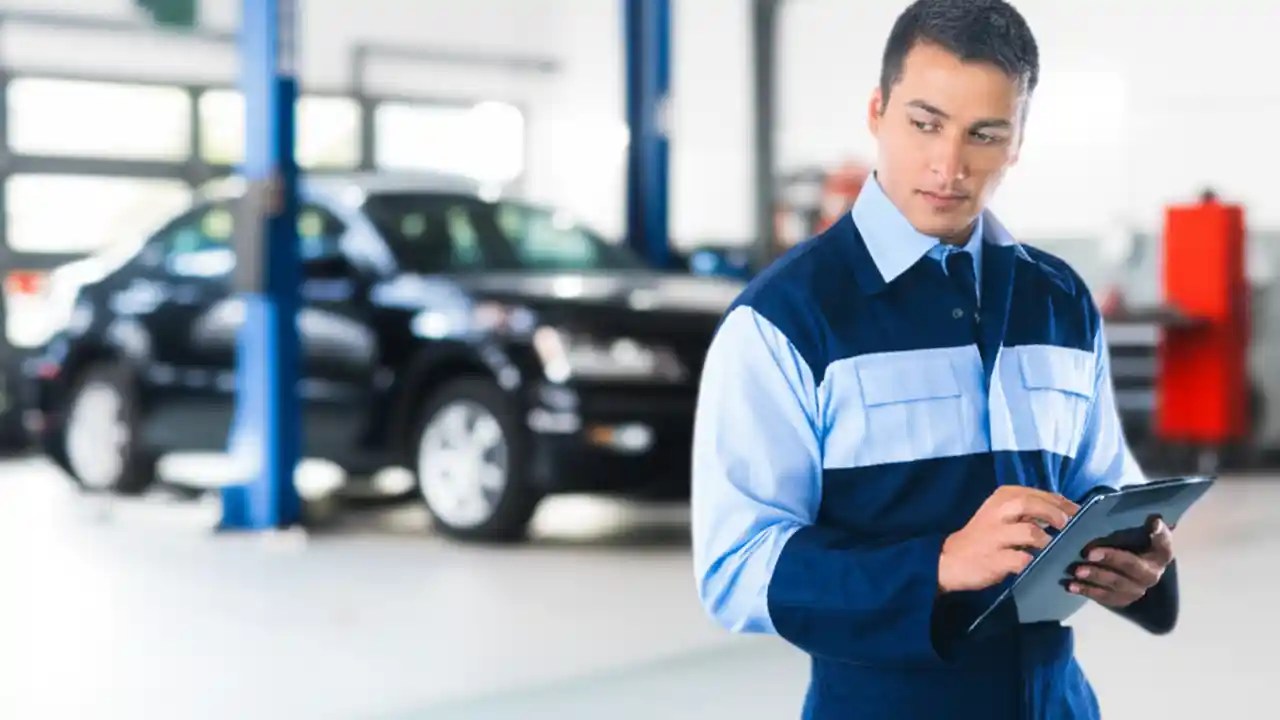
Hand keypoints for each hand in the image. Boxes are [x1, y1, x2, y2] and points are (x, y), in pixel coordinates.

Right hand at [938, 486, 1078, 593]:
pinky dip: (1035, 561)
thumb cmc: (982, 537)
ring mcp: (995, 536)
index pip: (1036, 493)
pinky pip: (1023, 559)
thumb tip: (1064, 509)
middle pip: (1031, 504)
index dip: (1061, 502)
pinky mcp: (995, 559)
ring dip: (1047, 540)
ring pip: (1030, 532)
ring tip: (1052, 548)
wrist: (949, 560)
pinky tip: (1040, 564)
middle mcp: (997, 513)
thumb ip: (1027, 509)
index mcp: (1001, 498)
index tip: (1077, 512)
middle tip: (1067, 526)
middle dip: (1055, 513)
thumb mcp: (1000, 514)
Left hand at [1067, 518, 1174, 607]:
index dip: (1158, 536)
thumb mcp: (1144, 528)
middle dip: (1111, 560)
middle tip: (1088, 554)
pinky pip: (1106, 598)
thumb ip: (1150, 525)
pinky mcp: (1122, 599)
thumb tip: (1155, 522)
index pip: (1163, 544)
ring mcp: (1137, 590)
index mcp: (1161, 553)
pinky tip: (1072, 586)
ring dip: (1096, 579)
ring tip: (1076, 573)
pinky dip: (1088, 592)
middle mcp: (1152, 575)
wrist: (1133, 560)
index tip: (1150, 527)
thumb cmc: (1136, 538)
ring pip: (1117, 586)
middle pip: (1133, 567)